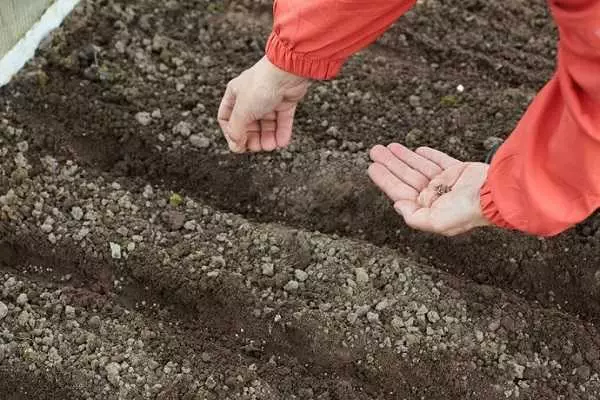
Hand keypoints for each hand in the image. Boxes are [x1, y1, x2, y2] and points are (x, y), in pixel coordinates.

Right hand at [218, 57, 309, 152]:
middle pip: (248, 124)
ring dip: (268, 138)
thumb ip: (236, 131)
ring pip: (266, 124)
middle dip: (252, 138)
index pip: (227, 118)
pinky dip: (282, 132)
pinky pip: (282, 121)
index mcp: (235, 95)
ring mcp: (269, 99)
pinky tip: (282, 142)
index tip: (238, 145)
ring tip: (271, 146)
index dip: (231, 133)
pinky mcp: (285, 102)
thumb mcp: (242, 111)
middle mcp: (251, 97)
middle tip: (256, 147)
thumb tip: (235, 146)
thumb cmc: (262, 85)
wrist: (287, 72)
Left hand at [368, 143, 490, 235]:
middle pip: (406, 177)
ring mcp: (447, 183)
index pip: (400, 191)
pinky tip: (417, 150)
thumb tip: (397, 205)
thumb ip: (414, 216)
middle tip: (374, 151)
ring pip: (419, 167)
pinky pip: (439, 161)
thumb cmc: (467, 211)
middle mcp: (435, 197)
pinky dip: (428, 155)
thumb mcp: (436, 222)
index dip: (385, 179)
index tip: (372, 167)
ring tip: (388, 146)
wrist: (496, 194)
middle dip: (390, 164)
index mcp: (428, 209)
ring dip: (404, 156)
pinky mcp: (460, 171)